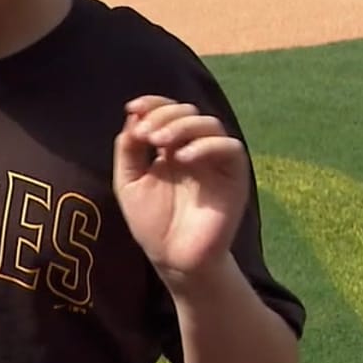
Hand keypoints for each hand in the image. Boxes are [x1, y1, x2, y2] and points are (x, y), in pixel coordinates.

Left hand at [112, 96, 249, 288]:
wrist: (174, 259)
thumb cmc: (152, 223)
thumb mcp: (129, 182)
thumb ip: (128, 150)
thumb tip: (133, 115)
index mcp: (170, 147)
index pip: (167, 111)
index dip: (152, 103)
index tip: (133, 108)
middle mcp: (195, 148)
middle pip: (188, 111)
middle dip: (164, 116)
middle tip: (146, 134)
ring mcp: (215, 161)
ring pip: (210, 124)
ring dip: (182, 126)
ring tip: (160, 142)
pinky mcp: (234, 176)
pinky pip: (230, 148)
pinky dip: (207, 146)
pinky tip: (183, 158)